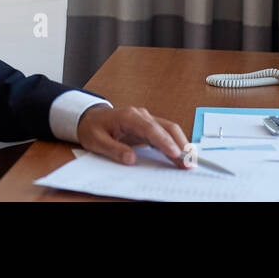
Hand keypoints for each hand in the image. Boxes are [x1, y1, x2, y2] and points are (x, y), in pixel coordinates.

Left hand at [76, 105, 190, 167]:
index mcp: (128, 116)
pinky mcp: (147, 127)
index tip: (175, 153)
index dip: (164, 141)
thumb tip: (131, 158)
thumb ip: (113, 149)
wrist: (89, 117)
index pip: (151, 128)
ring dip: (180, 145)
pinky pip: (164, 134)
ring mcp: (146, 120)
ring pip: (169, 130)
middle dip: (180, 144)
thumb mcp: (96, 141)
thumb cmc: (92, 127)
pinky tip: (180, 156)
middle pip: (166, 127)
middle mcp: (141, 115)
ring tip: (189, 162)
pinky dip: (174, 144)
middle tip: (189, 161)